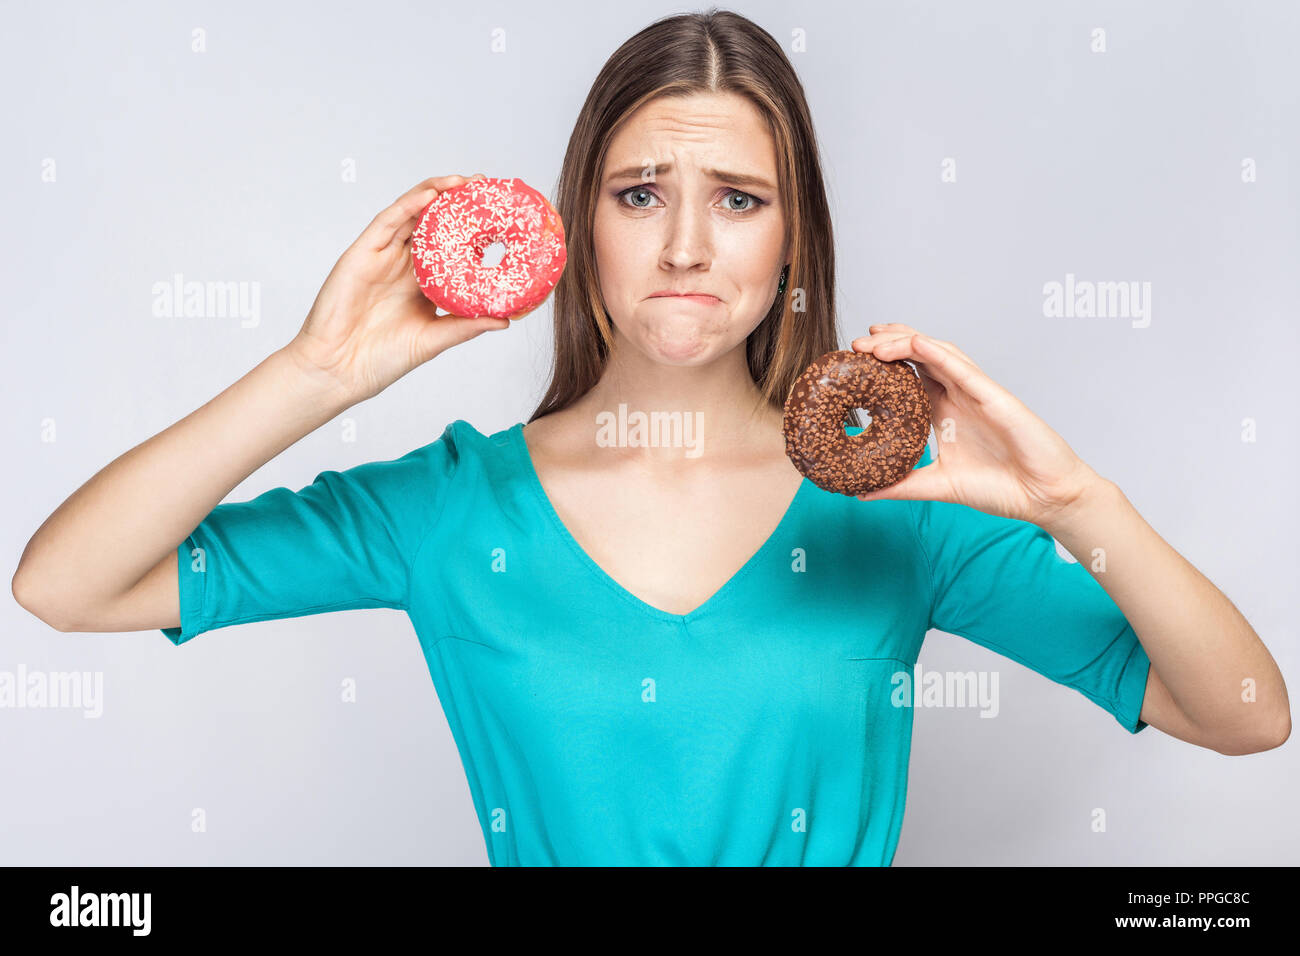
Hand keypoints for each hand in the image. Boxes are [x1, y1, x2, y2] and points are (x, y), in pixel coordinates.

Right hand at [287, 174, 510, 401]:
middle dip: (458, 202)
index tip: (501, 218)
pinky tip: (430, 195)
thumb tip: (505, 319)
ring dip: (436, 193)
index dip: (473, 231)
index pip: (451, 248)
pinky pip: (388, 222)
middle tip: (485, 187)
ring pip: (412, 214)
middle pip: (433, 223)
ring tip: (463, 182)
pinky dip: (409, 205)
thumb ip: (465, 326)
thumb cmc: (381, 359)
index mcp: (422, 284)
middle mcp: (404, 265)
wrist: (338, 370)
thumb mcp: (433, 339)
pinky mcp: (362, 253)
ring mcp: (383, 256)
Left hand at [849, 323, 1104, 527]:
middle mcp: (959, 395)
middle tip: (856, 344)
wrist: (1043, 498)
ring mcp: (977, 393)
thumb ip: (903, 485)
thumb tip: (861, 493)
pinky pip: (964, 370)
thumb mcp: (939, 485)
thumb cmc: (1001, 487)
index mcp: (945, 410)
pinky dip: (939, 354)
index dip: (883, 362)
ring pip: (939, 354)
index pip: (909, 375)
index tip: (854, 360)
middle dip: (888, 343)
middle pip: (920, 356)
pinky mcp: (996, 398)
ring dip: (906, 342)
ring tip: (875, 341)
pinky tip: (916, 344)